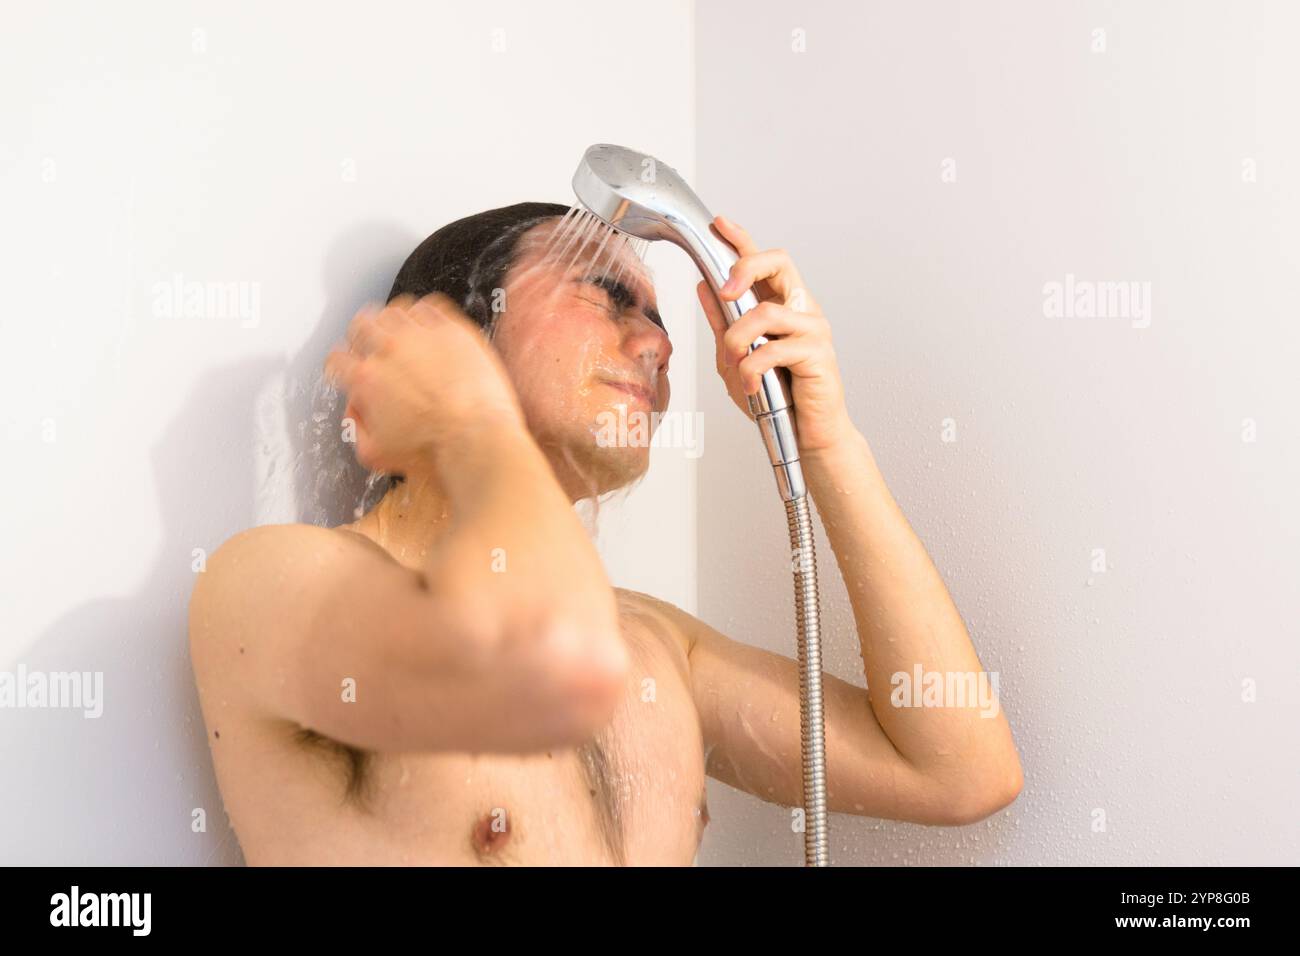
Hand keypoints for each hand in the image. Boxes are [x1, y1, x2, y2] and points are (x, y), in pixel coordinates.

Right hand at [324, 293, 526, 476]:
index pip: (337, 359)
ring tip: (397, 330)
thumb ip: (356, 429)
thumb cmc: (435, 449)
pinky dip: (422, 311)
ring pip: (392, 310)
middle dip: (360, 335)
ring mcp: (421, 336)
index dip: (339, 364)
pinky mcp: (452, 330)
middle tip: (368, 343)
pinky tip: (426, 322)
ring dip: (390, 320)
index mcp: (367, 379)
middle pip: (361, 325)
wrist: (477, 439)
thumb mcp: (377, 454)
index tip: (346, 365)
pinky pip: (430, 305)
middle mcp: (389, 351)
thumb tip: (355, 412)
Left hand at [696, 216, 853, 453]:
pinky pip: (774, 349)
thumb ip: (722, 323)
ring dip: (738, 338)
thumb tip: (704, 287)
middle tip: (725, 292)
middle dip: (745, 268)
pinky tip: (751, 386)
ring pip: (766, 312)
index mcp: (782, 303)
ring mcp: (813, 328)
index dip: (742, 239)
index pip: (764, 261)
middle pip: (778, 263)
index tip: (719, 224)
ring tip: (734, 362)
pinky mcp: (819, 354)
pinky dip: (752, 369)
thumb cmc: (775, 397)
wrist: (804, 435)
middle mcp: (801, 308)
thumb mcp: (734, 357)